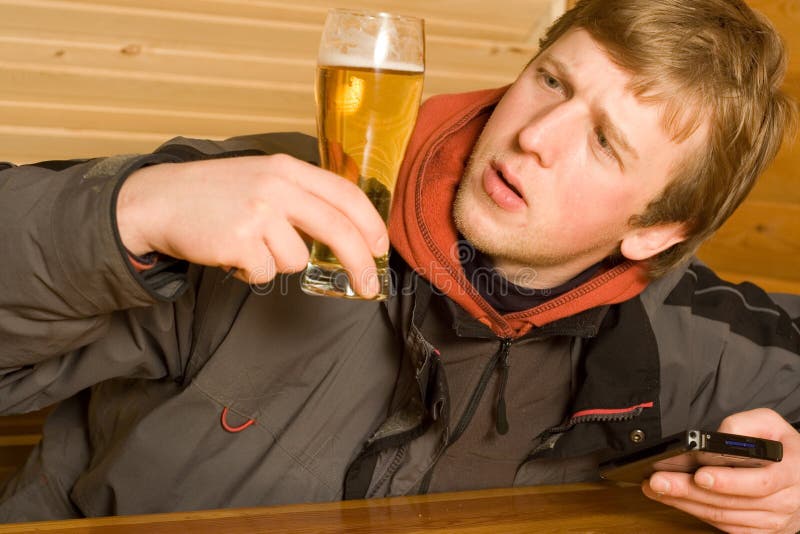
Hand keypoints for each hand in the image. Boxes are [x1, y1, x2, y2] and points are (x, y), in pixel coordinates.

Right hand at [116, 154, 388, 296]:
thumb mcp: (262, 178)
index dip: (369, 223)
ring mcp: (257, 213)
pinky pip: (265, 274)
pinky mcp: (239, 241)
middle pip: (337, 229)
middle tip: (368, 287)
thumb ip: (300, 196)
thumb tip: (343, 232)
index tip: (380, 247)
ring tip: (249, 245)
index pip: (345, 194)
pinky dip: (251, 273)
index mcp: (287, 168)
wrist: (158, 201)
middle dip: (359, 263)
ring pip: (297, 259)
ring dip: (276, 262)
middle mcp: (276, 186)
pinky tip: (232, 255)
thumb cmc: (215, 194)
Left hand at [642, 408, 799, 532]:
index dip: (727, 481)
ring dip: (686, 503)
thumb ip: (744, 425)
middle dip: (689, 491)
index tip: (699, 475)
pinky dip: (698, 515)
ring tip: (658, 489)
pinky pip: (727, 528)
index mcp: (790, 472)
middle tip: (659, 481)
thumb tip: (716, 437)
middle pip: (730, 502)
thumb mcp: (770, 425)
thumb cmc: (784, 448)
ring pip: (723, 517)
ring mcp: (773, 520)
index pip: (758, 482)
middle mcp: (784, 501)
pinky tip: (678, 502)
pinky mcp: (762, 531)